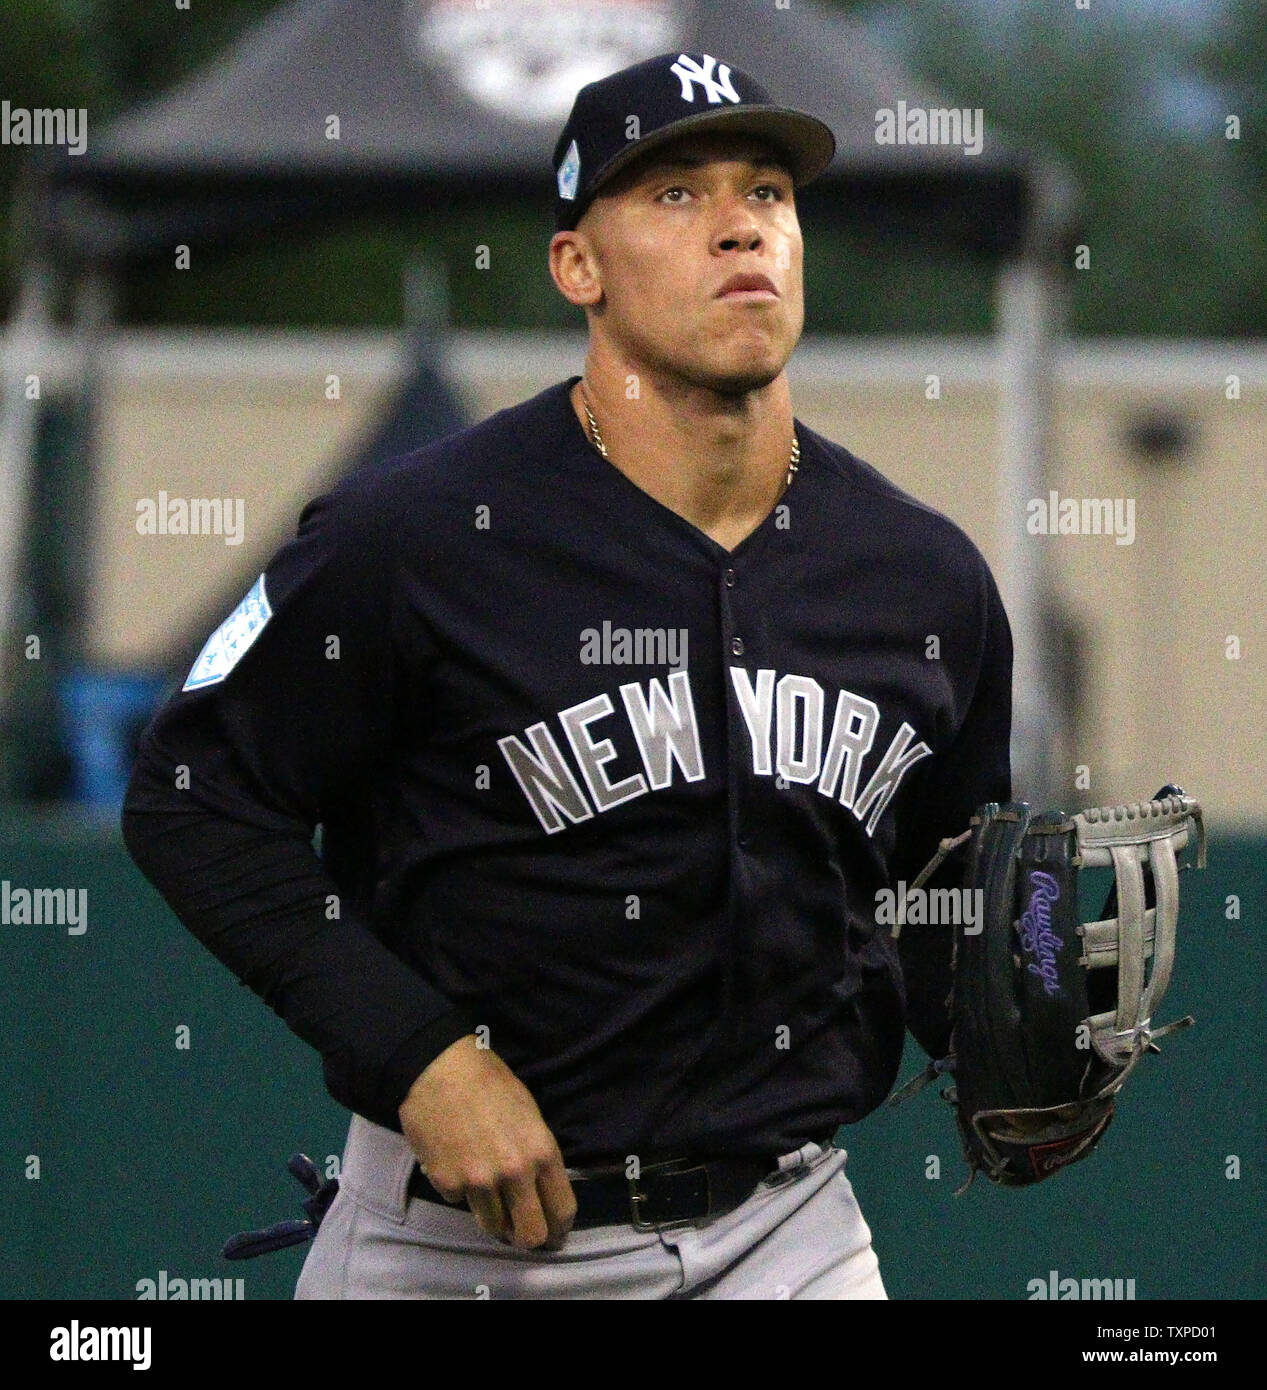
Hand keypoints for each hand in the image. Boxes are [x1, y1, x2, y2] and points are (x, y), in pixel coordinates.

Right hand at [398, 1035, 576, 1249]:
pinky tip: (455, 1162)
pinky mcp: (448, 1183)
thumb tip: (537, 1189)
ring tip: (483, 1187)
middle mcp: (515, 1173)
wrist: (439, 1068)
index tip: (553, 1232)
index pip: (562, 1210)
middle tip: (519, 1231)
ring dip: (490, 1213)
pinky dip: (459, 1189)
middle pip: (530, 1235)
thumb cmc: (489, 1082)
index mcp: (542, 1152)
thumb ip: (536, 1155)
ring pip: (492, 1226)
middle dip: (527, 1237)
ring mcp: (480, 1182)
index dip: (559, 1227)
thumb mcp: (529, 1113)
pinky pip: (459, 1201)